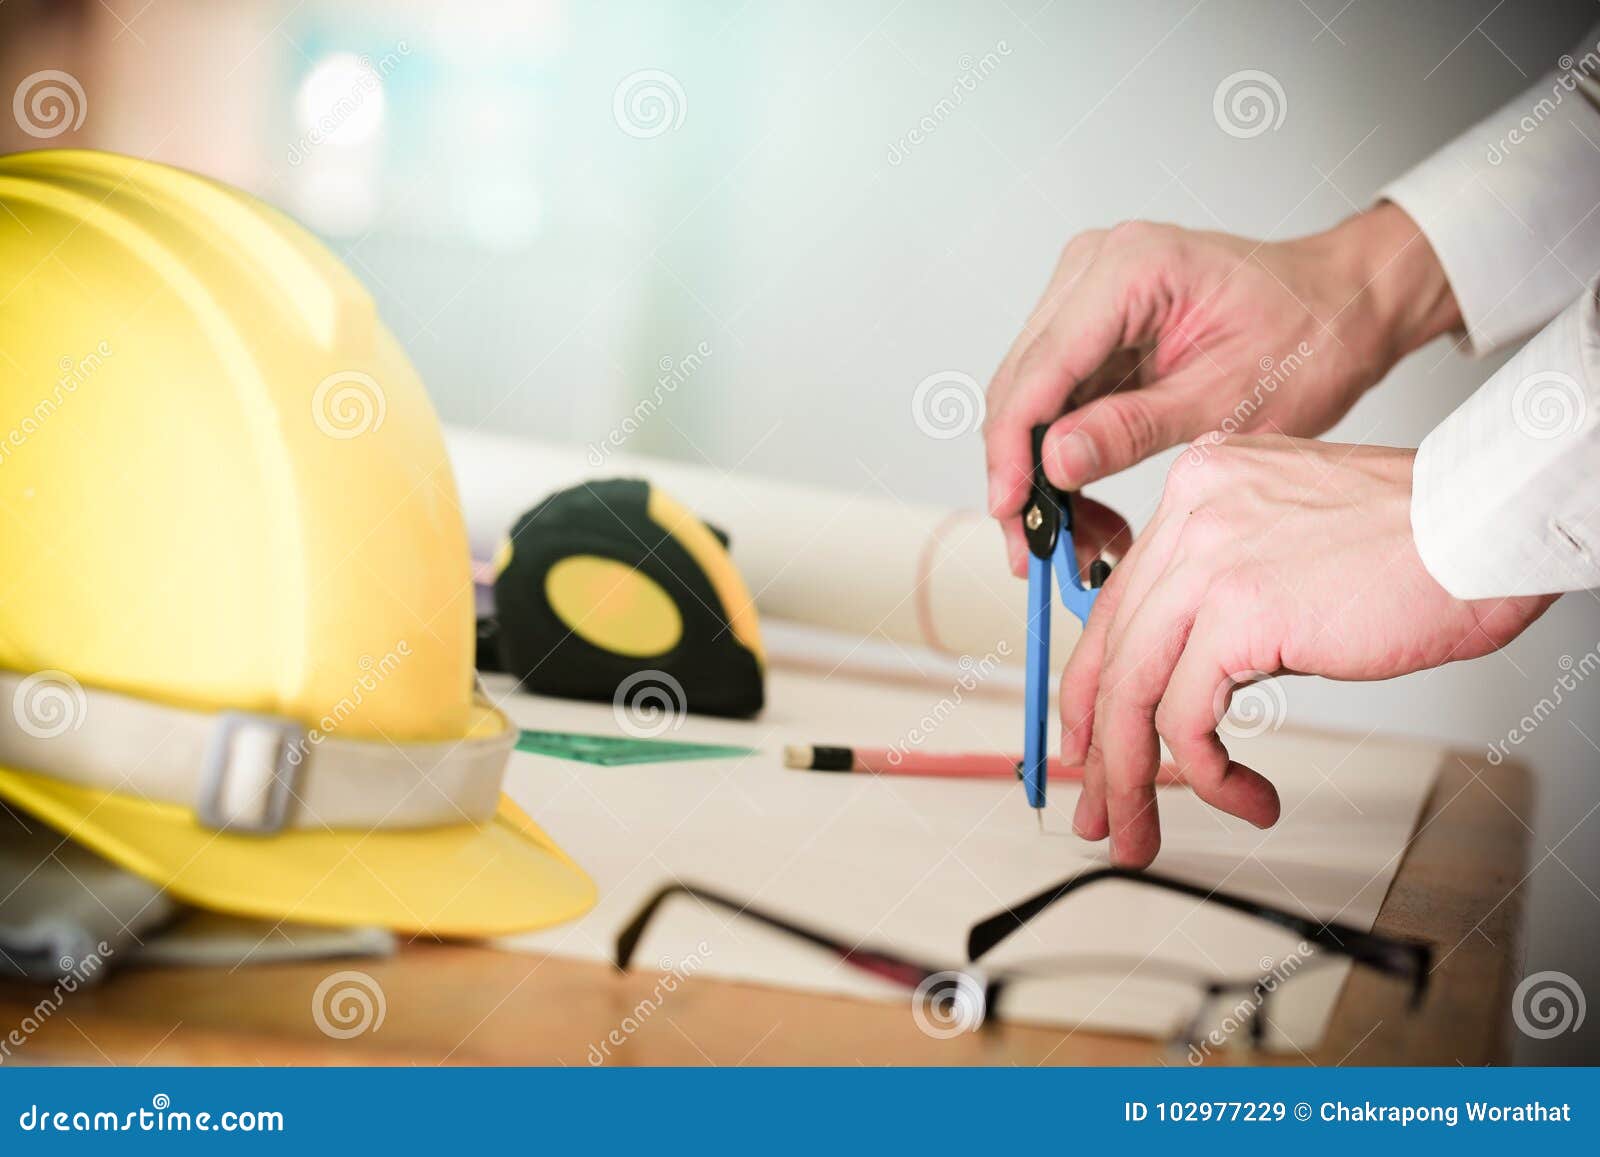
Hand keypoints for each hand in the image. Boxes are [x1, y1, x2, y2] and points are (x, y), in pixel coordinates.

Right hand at [985, 204, 1460, 575]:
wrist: (1340, 309)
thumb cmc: (1308, 337)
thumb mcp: (1228, 398)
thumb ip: (1133, 428)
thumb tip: (1053, 463)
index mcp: (1129, 269)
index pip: (1039, 370)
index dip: (1012, 449)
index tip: (1010, 512)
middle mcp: (1093, 269)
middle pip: (1021, 386)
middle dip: (1023, 473)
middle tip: (1037, 549)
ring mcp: (1086, 294)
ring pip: (1029, 400)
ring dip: (1042, 473)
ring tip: (1075, 538)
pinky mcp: (1090, 326)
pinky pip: (1055, 399)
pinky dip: (1064, 456)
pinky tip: (1086, 504)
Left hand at [1062, 436, 1554, 866]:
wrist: (1486, 527)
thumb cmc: (1418, 544)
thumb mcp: (1292, 549)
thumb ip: (1232, 594)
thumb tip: (1195, 676)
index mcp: (1198, 492)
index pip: (1116, 604)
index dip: (1094, 687)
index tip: (1089, 743)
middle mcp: (1188, 515)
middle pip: (1111, 652)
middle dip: (1100, 749)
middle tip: (1100, 811)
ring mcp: (1207, 559)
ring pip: (1132, 691)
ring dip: (1133, 780)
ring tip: (1142, 833)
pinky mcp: (1239, 610)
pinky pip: (1186, 717)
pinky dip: (1208, 775)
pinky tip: (1244, 798)